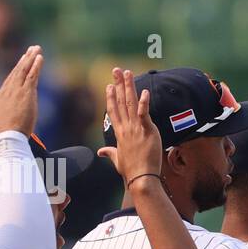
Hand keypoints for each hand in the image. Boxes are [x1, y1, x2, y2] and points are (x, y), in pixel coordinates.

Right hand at [0, 45, 42, 135]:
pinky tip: (39, 58)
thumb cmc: (2, 130)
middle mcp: (8, 90)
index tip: (23, 60)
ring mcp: (17, 90)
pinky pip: (31, 75)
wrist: (7, 135)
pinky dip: (36, 66)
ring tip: (37, 49)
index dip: (17, 69)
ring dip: (31, 58)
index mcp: (1, 96)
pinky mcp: (26, 93)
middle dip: (25, 59)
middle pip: (17, 70)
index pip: (11, 79)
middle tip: (31, 49)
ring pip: (24, 70)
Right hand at [96, 67, 161, 183]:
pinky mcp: (147, 131)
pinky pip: (144, 114)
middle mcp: (125, 128)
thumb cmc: (131, 171)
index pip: (113, 110)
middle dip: (118, 84)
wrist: (141, 178)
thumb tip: (100, 152)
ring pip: (130, 103)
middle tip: (117, 70)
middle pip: (120, 102)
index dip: (111, 96)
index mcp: (119, 133)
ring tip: (127, 73)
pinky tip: (144, 92)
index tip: (109, 85)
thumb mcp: (117, 159)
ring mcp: (135, 129)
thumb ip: (109, 152)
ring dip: (129, 86)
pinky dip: (144, 103)